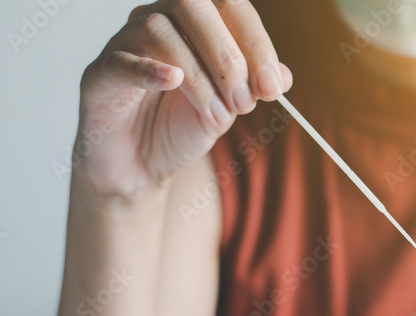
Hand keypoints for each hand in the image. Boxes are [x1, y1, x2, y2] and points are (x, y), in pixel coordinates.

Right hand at [76, 0, 292, 196]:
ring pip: (159, 31)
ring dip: (199, 76)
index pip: (229, 6)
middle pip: (193, 6)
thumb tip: (280, 76)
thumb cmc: (180, 127)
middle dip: (229, 55)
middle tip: (244, 102)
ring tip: (218, 115)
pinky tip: (173, 82)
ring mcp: (124, 43)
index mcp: (193, 22)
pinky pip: (123, 62)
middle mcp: (157, 20)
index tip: (273, 86)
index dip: (256, 43)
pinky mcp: (100, 74)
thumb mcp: (229, 108)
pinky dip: (151, 70)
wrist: (141, 165)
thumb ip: (253, 88)